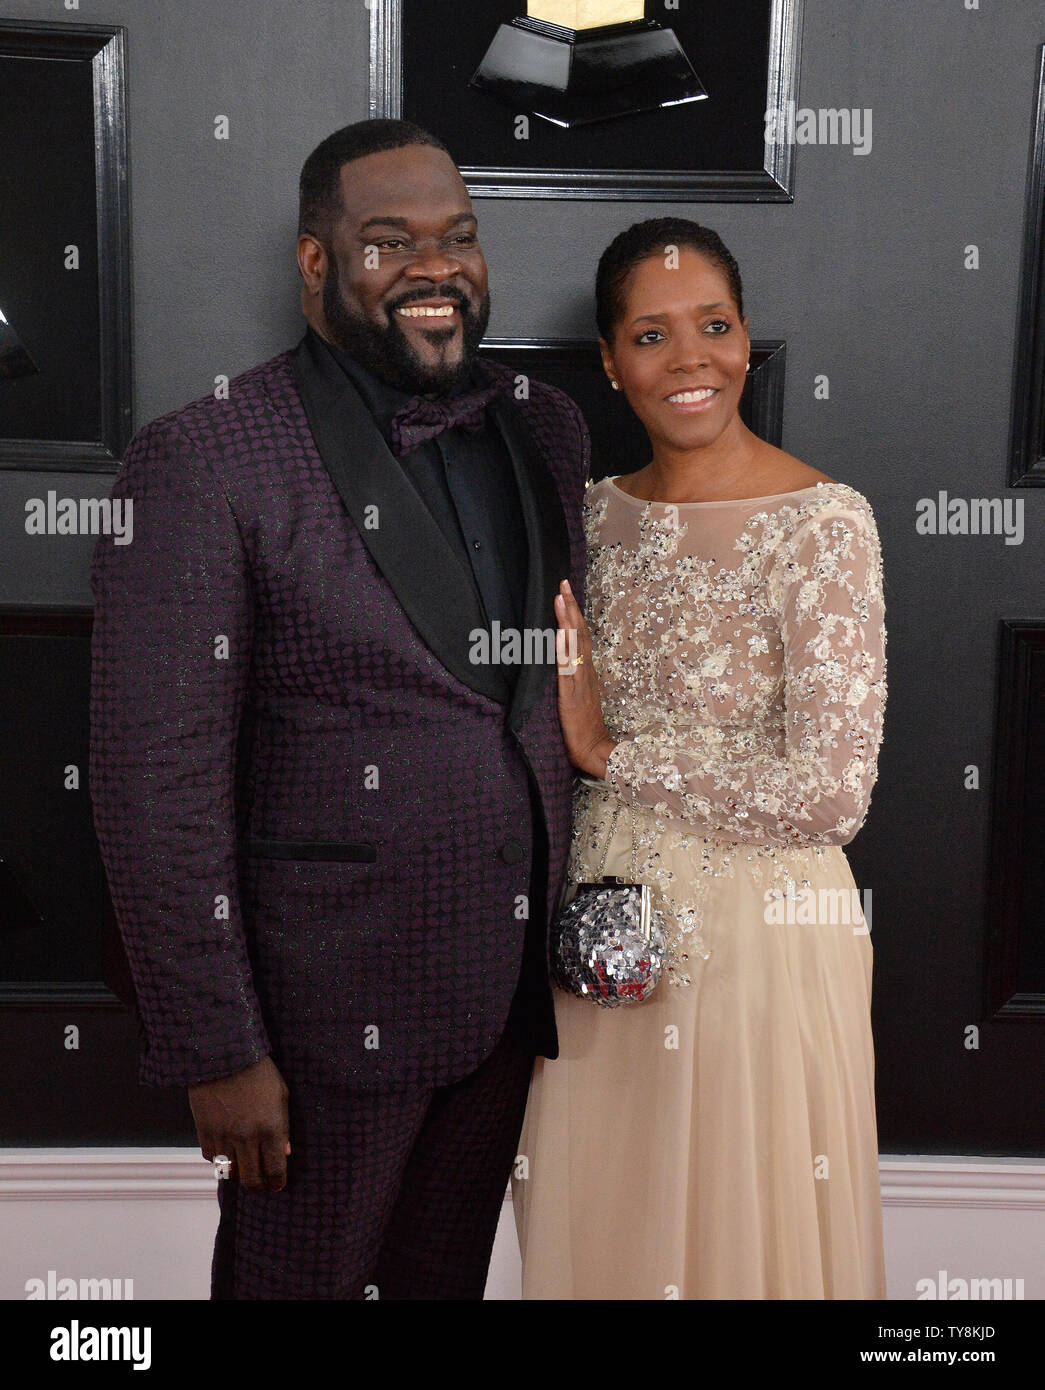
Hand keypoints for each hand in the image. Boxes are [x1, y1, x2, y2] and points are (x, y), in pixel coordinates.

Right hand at [188, 1055, 290, 1193]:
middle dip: (258, 1186)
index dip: (277, 1182)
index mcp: (270, 1128)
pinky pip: (210, 1158)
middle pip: (251, 1179)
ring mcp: (223, 1136)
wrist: (224, 1055)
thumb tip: (285, 1152)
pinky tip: (226, 1151)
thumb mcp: (281, 1095)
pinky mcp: (204, 1131)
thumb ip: (285, 1127)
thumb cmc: (259, 1072)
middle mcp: (247, 1137)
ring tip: (243, 1168)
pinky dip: (218, 1159)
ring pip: (229, 1172)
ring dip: (238, 1173)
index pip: (275, 1169)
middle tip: (261, 1184)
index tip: (278, 1186)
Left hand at [554, 580, 615, 778]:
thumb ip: (571, 676)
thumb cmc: (583, 726)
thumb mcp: (576, 695)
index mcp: (585, 670)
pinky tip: (559, 635)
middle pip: (579, 632)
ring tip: (560, 598)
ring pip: (575, 645)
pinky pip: (568, 669)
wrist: (594, 749)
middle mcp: (584, 670)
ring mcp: (579, 680)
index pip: (579, 635)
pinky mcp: (571, 694)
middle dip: (570, 607)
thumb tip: (560, 655)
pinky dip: (564, 650)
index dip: (572, 613)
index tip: (564, 591)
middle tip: (562, 583)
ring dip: (567, 621)